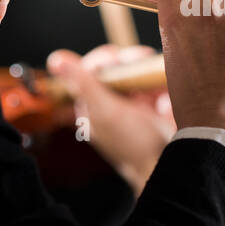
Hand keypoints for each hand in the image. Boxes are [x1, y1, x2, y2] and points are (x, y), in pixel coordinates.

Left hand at [47, 44, 175, 197]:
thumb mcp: (105, 112)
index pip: (93, 68)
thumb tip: (56, 59)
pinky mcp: (158, 102)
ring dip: (149, 72)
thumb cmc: (133, 145)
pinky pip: (159, 82)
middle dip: (132, 61)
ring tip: (156, 87)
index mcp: (93, 103)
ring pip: (140, 69)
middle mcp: (113, 100)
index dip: (105, 59)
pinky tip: (164, 103)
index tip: (117, 59)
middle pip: (119, 64)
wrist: (168, 166)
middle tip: (141, 63)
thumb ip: (83, 84)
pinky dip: (163, 87)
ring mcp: (137, 100)